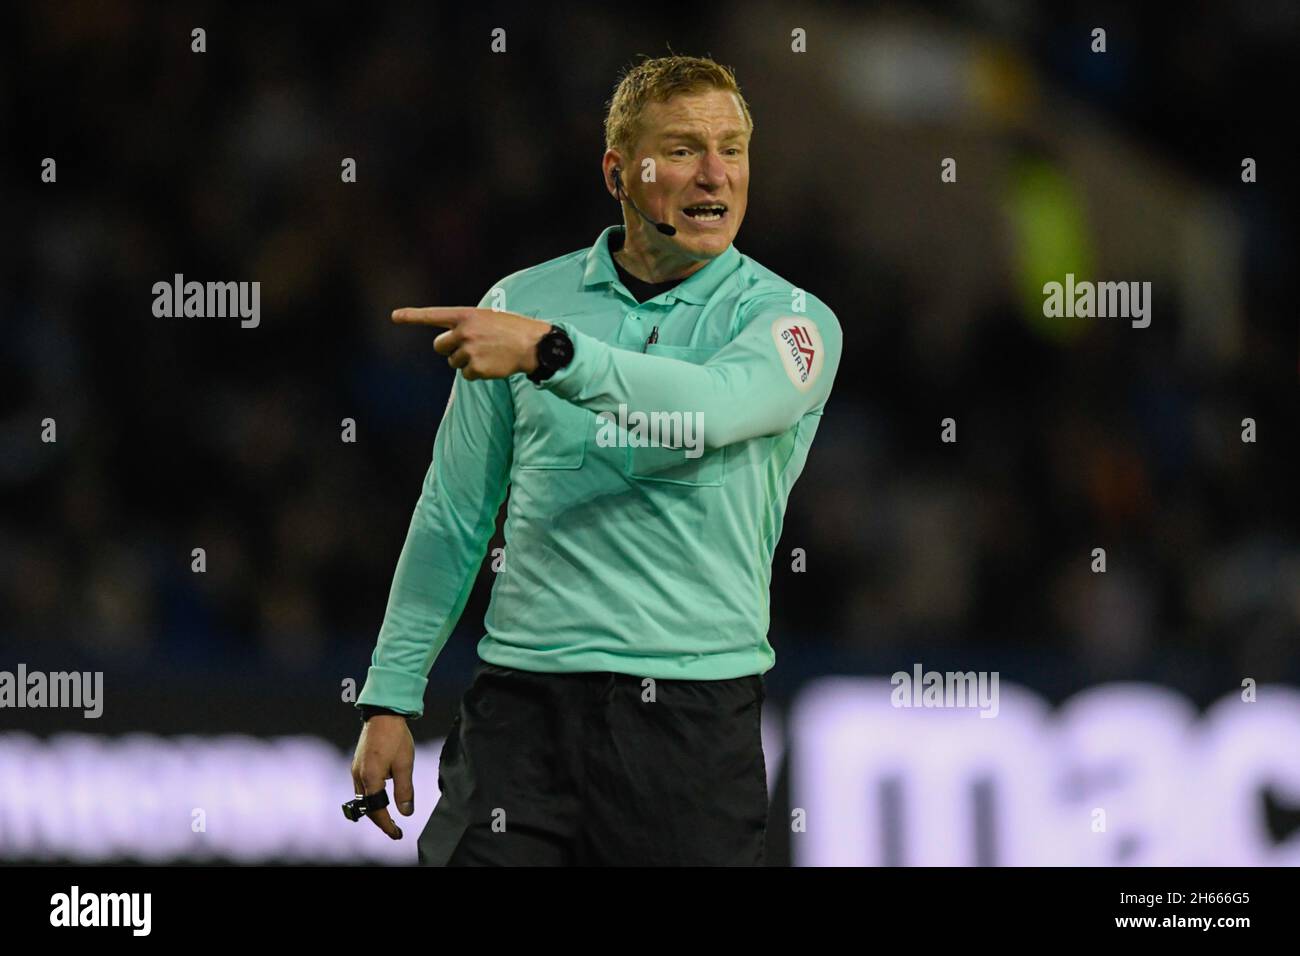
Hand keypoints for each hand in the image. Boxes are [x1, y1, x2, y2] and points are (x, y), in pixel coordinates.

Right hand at [350, 715, 415, 839]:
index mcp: (370, 778)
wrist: (383, 714)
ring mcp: (356, 769)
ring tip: (389, 817)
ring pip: (363, 798)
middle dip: (380, 820)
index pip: (376, 810)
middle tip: (394, 829)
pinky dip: (372, 797)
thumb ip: (404, 790)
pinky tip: (381, 797)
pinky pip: (362, 787)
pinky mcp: (358, 764)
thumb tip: (406, 812)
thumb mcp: (404, 764)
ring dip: (375, 808)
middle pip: (367, 807)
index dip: (386, 825)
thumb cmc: (395, 737)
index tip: (396, 834)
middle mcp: (358, 776)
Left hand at [392, 307, 551, 379]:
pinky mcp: (476, 369)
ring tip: (488, 354)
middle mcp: (463, 332)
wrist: (533, 345)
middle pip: (439, 347)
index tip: (394, 316)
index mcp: (465, 315)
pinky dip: (478, 373)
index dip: (412, 316)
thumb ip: (465, 326)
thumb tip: (448, 346)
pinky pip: (467, 375)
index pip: (433, 315)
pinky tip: (493, 364)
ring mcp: (468, 351)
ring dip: (466, 361)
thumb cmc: (511, 329)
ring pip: (453, 363)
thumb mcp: (486, 318)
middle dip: (449, 349)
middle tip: (469, 347)